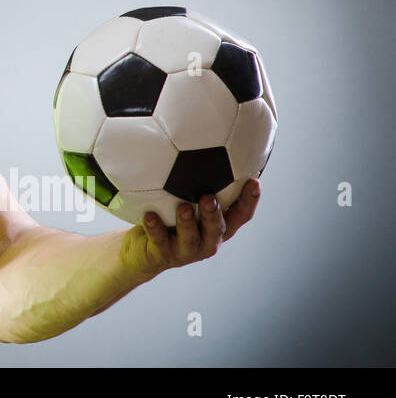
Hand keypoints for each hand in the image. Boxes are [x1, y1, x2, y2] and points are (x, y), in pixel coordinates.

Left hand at [120, 178, 260, 278]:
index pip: (240, 215)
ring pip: (190, 238)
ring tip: (183, 207)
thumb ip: (195, 182)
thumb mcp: (183, 199)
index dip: (249, 201)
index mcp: (218, 227)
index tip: (254, 181)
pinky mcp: (162, 254)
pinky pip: (159, 240)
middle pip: (217, 229)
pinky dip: (155, 228)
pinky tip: (149, 216)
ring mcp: (185, 250)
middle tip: (209, 197)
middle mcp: (207, 240)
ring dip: (187, 222)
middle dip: (214, 214)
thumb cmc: (168, 217)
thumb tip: (204, 142)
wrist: (143, 250)